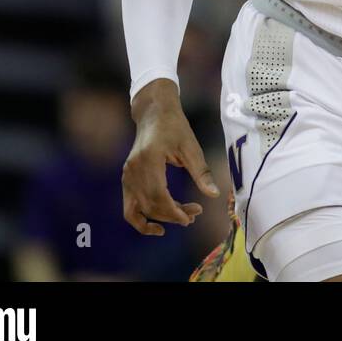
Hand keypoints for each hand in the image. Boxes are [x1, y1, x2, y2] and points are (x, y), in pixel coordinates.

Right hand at [122, 79, 219, 235]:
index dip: (173, 211)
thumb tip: (215, 194)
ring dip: (160, 218)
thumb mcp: (191, 147)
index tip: (191, 216)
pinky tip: (158, 226)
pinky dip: (141, 219)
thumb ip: (202, 172)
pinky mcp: (127, 178)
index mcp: (148, 160)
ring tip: (183, 217)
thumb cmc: (175, 127)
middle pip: (149, 204)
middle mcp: (133, 170)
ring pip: (138, 209)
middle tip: (194, 213)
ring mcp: (127, 175)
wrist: (154, 114)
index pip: (157, 195)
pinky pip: (129, 207)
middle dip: (172, 214)